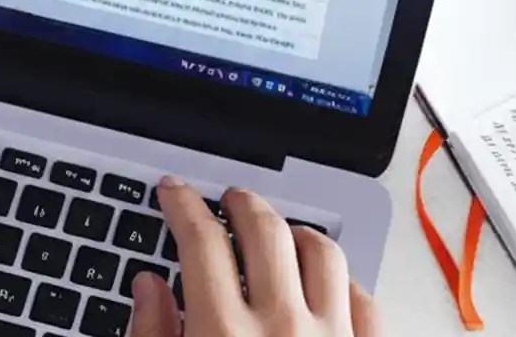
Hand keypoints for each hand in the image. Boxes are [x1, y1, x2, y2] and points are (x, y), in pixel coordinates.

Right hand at [132, 176, 380, 336]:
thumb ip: (154, 336)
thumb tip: (148, 288)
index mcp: (223, 335)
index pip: (201, 243)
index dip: (183, 206)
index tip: (175, 191)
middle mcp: (282, 329)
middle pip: (265, 233)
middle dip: (243, 204)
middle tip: (229, 199)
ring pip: (324, 255)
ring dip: (298, 234)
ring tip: (280, 231)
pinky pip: (367, 302)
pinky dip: (346, 284)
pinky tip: (329, 284)